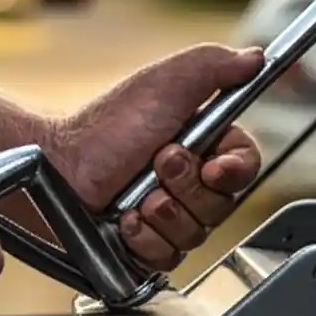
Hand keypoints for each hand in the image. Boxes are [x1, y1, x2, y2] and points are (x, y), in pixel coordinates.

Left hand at [51, 44, 263, 269]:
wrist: (59, 167)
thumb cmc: (107, 126)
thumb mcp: (166, 83)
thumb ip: (215, 67)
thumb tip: (255, 58)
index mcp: (202, 145)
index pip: (245, 166)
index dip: (234, 171)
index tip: (213, 167)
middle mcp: (191, 183)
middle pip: (222, 204)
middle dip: (186, 186)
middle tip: (156, 164)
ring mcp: (170, 218)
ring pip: (197, 234)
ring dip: (163, 213)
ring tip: (135, 196)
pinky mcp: (149, 248)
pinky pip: (167, 257)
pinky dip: (143, 238)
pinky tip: (123, 221)